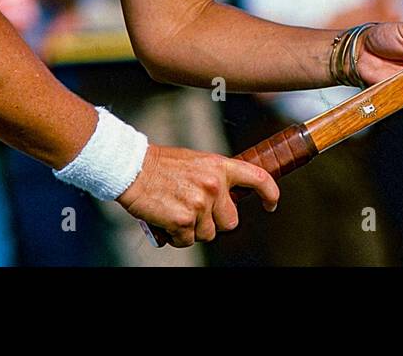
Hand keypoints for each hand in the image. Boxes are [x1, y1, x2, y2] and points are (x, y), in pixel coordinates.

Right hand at [116, 144, 279, 246]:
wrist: (132, 168)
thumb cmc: (160, 165)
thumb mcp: (195, 162)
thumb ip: (214, 177)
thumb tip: (224, 197)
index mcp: (219, 166)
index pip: (257, 178)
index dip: (269, 193)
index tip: (271, 204)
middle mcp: (214, 185)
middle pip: (230, 221)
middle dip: (214, 222)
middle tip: (194, 210)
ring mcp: (200, 203)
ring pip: (207, 233)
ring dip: (193, 229)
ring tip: (176, 211)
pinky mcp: (184, 220)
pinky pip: (187, 240)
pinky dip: (176, 236)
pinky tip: (167, 220)